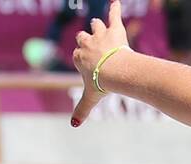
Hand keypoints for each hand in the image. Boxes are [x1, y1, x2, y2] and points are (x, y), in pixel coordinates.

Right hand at [70, 0, 128, 127]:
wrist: (116, 72)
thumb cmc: (101, 84)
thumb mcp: (90, 98)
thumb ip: (82, 110)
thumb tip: (74, 125)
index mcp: (79, 58)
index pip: (77, 55)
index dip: (82, 60)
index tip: (88, 66)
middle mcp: (87, 44)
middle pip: (83, 37)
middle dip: (87, 40)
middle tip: (92, 44)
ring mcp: (100, 35)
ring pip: (96, 25)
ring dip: (98, 26)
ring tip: (100, 25)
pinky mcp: (114, 29)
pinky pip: (113, 15)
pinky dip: (115, 9)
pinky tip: (116, 3)